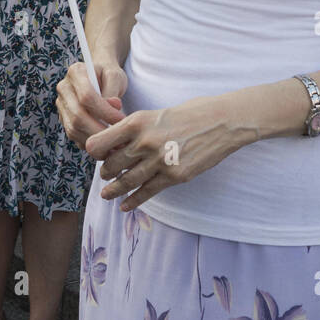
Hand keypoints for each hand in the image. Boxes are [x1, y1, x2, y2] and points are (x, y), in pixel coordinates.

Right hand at [56, 59, 127, 149]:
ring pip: (74, 129)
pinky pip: (74, 137)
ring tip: (114, 143)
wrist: (99, 78)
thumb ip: (114, 90)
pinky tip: (105, 144)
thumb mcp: (116, 76)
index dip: (104, 111)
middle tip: (118, 136)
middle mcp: (64, 88)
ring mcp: (62, 105)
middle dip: (99, 129)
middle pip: (77, 116)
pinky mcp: (64, 119)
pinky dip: (89, 143)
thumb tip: (113, 106)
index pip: (86, 96)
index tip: (121, 119)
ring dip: (94, 139)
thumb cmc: (109, 76)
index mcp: (75, 72)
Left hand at [86, 95, 255, 212]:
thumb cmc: (191, 113)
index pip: (99, 143)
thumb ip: (136, 129)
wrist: (223, 122)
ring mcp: (160, 161)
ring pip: (127, 181)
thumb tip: (116, 145)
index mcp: (137, 122)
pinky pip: (147, 192)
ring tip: (106, 195)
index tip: (99, 156)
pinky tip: (126, 206)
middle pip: (111, 165)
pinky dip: (134, 201)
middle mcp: (145, 142)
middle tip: (105, 175)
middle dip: (106, 173)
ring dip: (114, 190)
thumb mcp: (156, 114)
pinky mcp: (174, 176)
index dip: (96, 151)